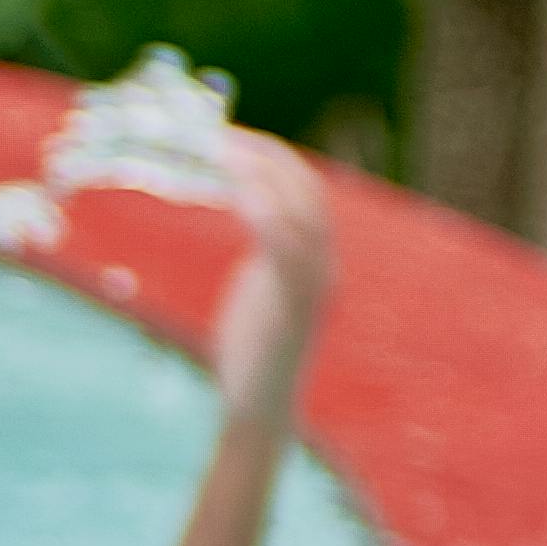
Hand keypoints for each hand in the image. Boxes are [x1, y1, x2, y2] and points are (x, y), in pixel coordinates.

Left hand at [207, 133, 330, 437]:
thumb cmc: (254, 353)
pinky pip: (286, 250)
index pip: (308, 191)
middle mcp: (324, 267)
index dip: (276, 158)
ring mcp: (314, 288)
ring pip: (303, 213)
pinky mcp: (294, 309)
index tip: (236, 137)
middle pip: (309, 192)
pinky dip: (266, 214)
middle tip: (222, 136)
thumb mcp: (262, 288)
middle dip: (268, 157)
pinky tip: (240, 194)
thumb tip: (249, 204)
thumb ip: (266, 247)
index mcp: (317, 260)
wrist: (260, 409)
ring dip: (263, 176)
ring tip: (224, 152)